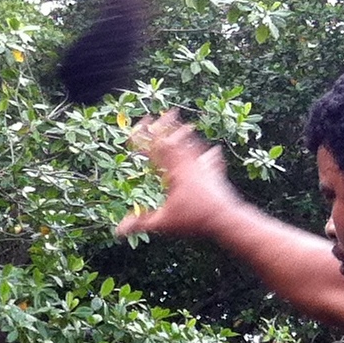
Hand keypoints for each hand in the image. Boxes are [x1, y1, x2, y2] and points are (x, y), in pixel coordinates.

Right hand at [116, 110, 243, 240]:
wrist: (225, 220)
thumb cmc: (194, 220)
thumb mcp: (164, 222)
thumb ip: (141, 223)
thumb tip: (118, 230)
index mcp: (175, 172)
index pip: (156, 148)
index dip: (146, 136)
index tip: (138, 125)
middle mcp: (190, 165)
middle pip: (177, 140)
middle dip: (169, 126)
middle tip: (164, 112)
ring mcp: (204, 168)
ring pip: (194, 147)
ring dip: (188, 137)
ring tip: (184, 126)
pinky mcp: (215, 176)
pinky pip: (211, 161)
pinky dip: (209, 155)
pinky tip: (214, 151)